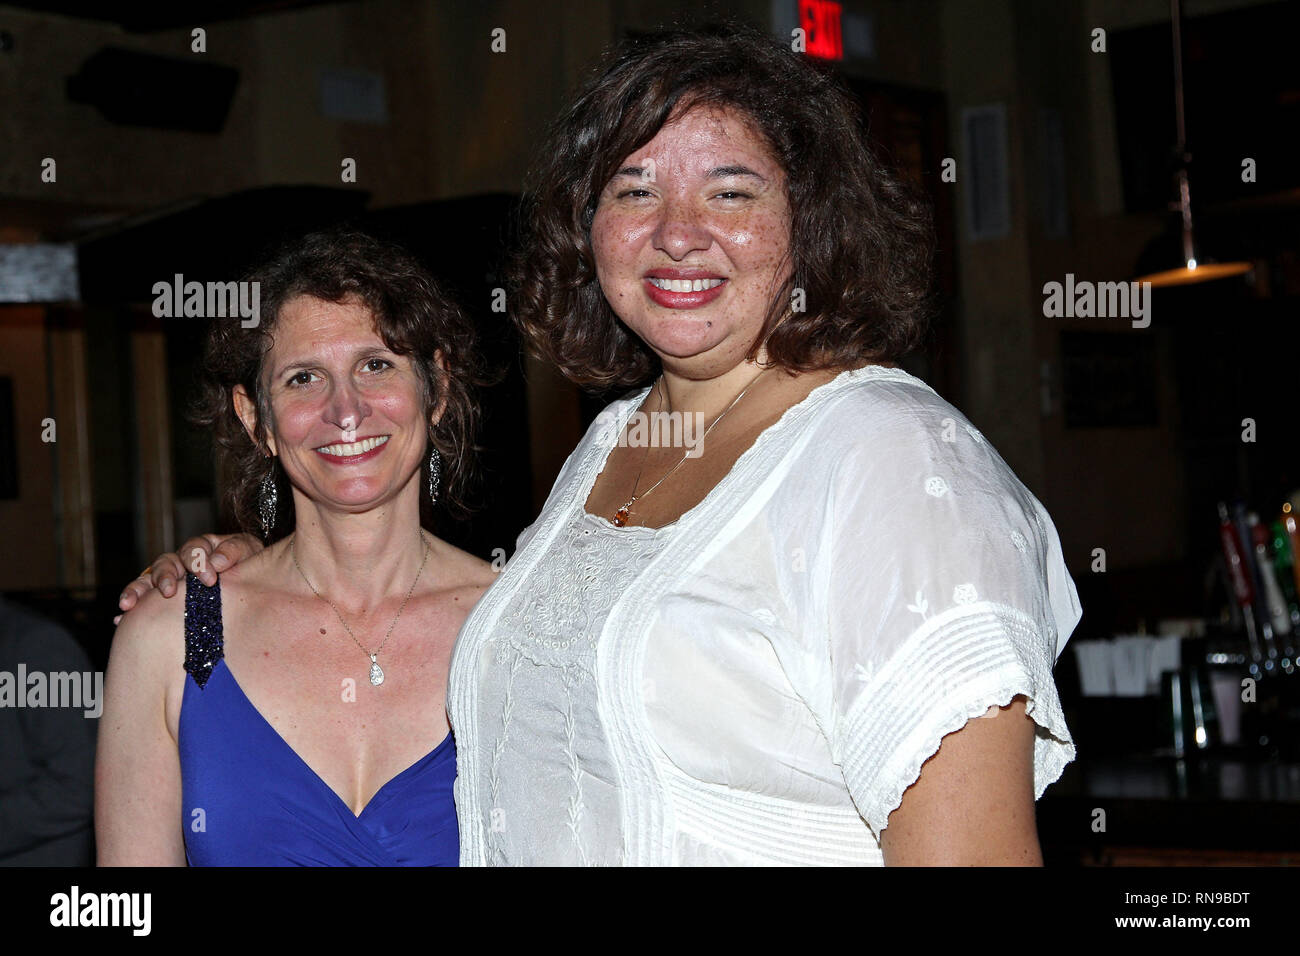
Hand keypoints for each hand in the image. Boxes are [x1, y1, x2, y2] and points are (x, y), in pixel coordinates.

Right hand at [115, 533, 262, 623]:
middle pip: (166, 563)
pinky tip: (120, 621)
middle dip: (165, 576)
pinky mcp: (162, 600)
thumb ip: (234, 551)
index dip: (198, 562)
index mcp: (203, 547)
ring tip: (128, 605)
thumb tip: (215, 562)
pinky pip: (141, 603)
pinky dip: (131, 611)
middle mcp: (182, 562)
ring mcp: (171, 580)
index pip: (194, 549)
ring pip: (147, 580)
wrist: (254, 583)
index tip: (209, 579)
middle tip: (168, 592)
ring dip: (137, 591)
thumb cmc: (251, 564)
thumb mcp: (248, 551)